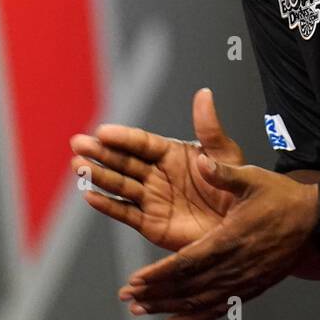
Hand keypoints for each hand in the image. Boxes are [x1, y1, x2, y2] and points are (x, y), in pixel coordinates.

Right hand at [69, 88, 243, 252]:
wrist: (241, 226)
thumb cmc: (235, 187)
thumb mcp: (225, 153)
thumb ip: (209, 127)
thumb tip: (204, 93)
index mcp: (172, 153)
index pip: (142, 142)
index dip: (123, 137)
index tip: (103, 131)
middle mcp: (157, 174)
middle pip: (124, 161)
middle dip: (101, 152)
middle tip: (78, 144)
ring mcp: (151, 198)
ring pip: (120, 184)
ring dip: (98, 175)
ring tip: (78, 166)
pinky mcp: (150, 223)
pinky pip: (125, 212)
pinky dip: (107, 204)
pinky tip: (90, 195)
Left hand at [117, 158, 319, 319]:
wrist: (316, 221)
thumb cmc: (283, 197)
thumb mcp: (253, 178)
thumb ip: (224, 173)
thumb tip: (200, 159)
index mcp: (231, 238)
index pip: (187, 263)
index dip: (159, 274)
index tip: (135, 280)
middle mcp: (236, 265)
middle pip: (189, 287)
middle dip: (156, 293)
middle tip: (128, 298)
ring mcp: (246, 280)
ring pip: (201, 301)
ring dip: (170, 307)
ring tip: (143, 310)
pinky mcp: (253, 287)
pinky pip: (221, 307)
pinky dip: (197, 317)